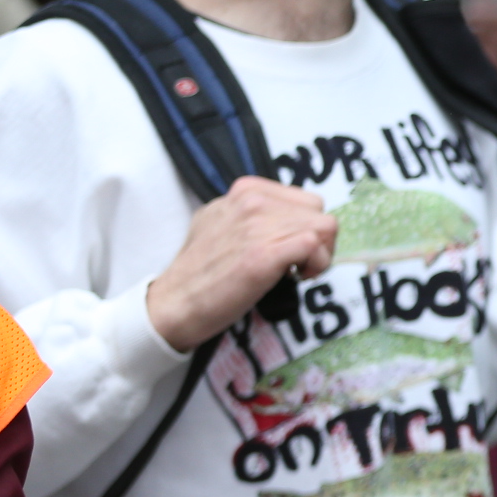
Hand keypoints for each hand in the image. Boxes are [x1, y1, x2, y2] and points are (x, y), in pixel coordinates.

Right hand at [146, 180, 336, 351]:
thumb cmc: (201, 273)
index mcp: (244, 191)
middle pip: (318, 211)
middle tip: (299, 263)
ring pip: (323, 226)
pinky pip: (314, 245)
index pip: (304, 199)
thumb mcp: (220, 223)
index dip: (307, 225)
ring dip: (321, 254)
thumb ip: (252, 215)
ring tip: (297, 271)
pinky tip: (297, 277)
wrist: (173, 304)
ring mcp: (256, 226)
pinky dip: (317, 264)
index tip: (292, 247)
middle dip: (319, 239)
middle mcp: (251, 202)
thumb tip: (288, 220)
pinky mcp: (263, 255)